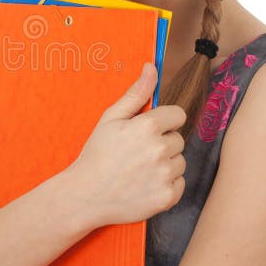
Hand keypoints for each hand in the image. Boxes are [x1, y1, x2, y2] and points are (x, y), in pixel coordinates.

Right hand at [66, 62, 186, 228]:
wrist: (85, 195)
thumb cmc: (96, 155)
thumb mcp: (110, 119)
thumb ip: (135, 93)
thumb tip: (152, 68)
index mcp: (148, 126)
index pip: (177, 115)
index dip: (163, 122)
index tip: (148, 131)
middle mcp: (160, 149)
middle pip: (178, 139)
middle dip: (162, 143)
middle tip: (137, 153)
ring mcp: (165, 175)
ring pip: (180, 162)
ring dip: (166, 164)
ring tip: (140, 170)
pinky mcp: (167, 197)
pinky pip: (179, 184)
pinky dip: (166, 185)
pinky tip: (145, 184)